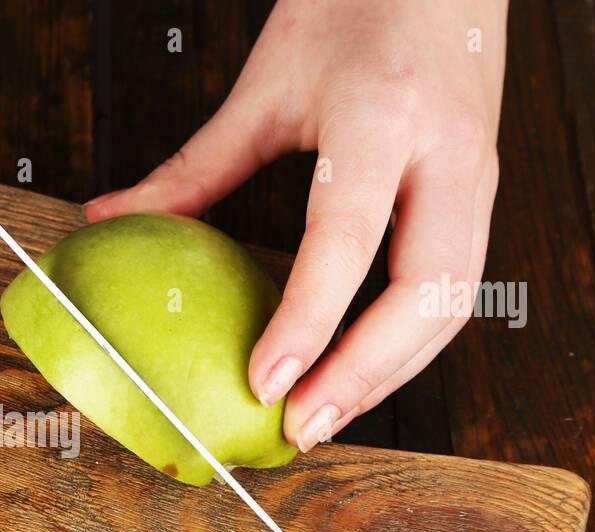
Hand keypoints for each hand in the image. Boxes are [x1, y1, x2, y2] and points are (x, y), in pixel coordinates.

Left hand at [86, 0, 505, 451]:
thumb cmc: (353, 7)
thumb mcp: (264, 86)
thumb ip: (192, 168)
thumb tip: (109, 218)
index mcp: (383, 115)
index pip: (347, 239)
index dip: (307, 322)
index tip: (264, 383)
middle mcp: (447, 154)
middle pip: (427, 293)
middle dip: (366, 374)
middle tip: (302, 427)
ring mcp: (479, 177)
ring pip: (455, 304)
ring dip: (392, 373)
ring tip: (326, 417)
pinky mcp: (484, 195)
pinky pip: (456, 289)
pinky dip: (409, 344)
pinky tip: (362, 373)